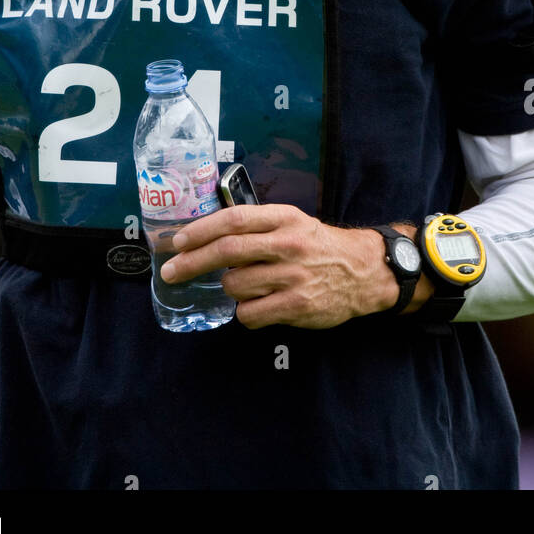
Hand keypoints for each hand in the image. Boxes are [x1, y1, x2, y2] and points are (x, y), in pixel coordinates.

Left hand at [159, 203, 400, 329]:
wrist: (363, 271)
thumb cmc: (318, 246)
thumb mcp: (293, 222)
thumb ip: (257, 226)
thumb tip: (206, 235)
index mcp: (284, 218)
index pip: (234, 220)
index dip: (201, 230)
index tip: (178, 241)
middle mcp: (287, 245)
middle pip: (228, 251)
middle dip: (192, 262)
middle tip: (171, 271)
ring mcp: (292, 277)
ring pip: (235, 285)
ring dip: (228, 288)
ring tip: (243, 285)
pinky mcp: (297, 306)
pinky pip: (250, 314)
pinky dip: (245, 312)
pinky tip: (257, 305)